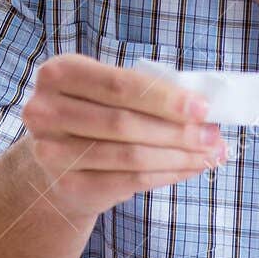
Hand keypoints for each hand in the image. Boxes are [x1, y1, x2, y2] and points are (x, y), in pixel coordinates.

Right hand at [18, 53, 227, 218]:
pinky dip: (166, 175)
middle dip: (177, 131)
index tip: (202, 108)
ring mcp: (51, 151)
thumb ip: (145, 92)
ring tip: (209, 154)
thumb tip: (203, 108)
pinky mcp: (66, 184)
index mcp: (59, 73)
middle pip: (124, 122)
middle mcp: (45, 111)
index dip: (164, 98)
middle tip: (213, 136)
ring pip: (130, 155)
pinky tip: (188, 169)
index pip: (119, 85)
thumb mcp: (108, 93)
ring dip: (178, 156)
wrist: (56, 161)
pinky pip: (128, 181)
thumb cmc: (94, 115)